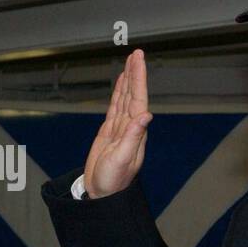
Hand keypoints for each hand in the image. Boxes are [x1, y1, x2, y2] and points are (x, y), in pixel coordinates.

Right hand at [83, 49, 152, 198]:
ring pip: (124, 98)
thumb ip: (133, 137)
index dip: (138, 78)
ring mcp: (120, 128)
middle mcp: (130, 126)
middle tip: (136, 53)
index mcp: (135, 130)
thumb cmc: (112, 180)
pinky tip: (120, 84)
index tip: (138, 60)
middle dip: (135, 73)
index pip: (138, 98)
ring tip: (130, 62)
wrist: (101, 193)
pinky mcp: (109, 132)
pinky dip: (118, 93)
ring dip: (128, 80)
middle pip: (133, 94)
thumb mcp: (122, 159)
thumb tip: (145, 115)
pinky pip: (115, 107)